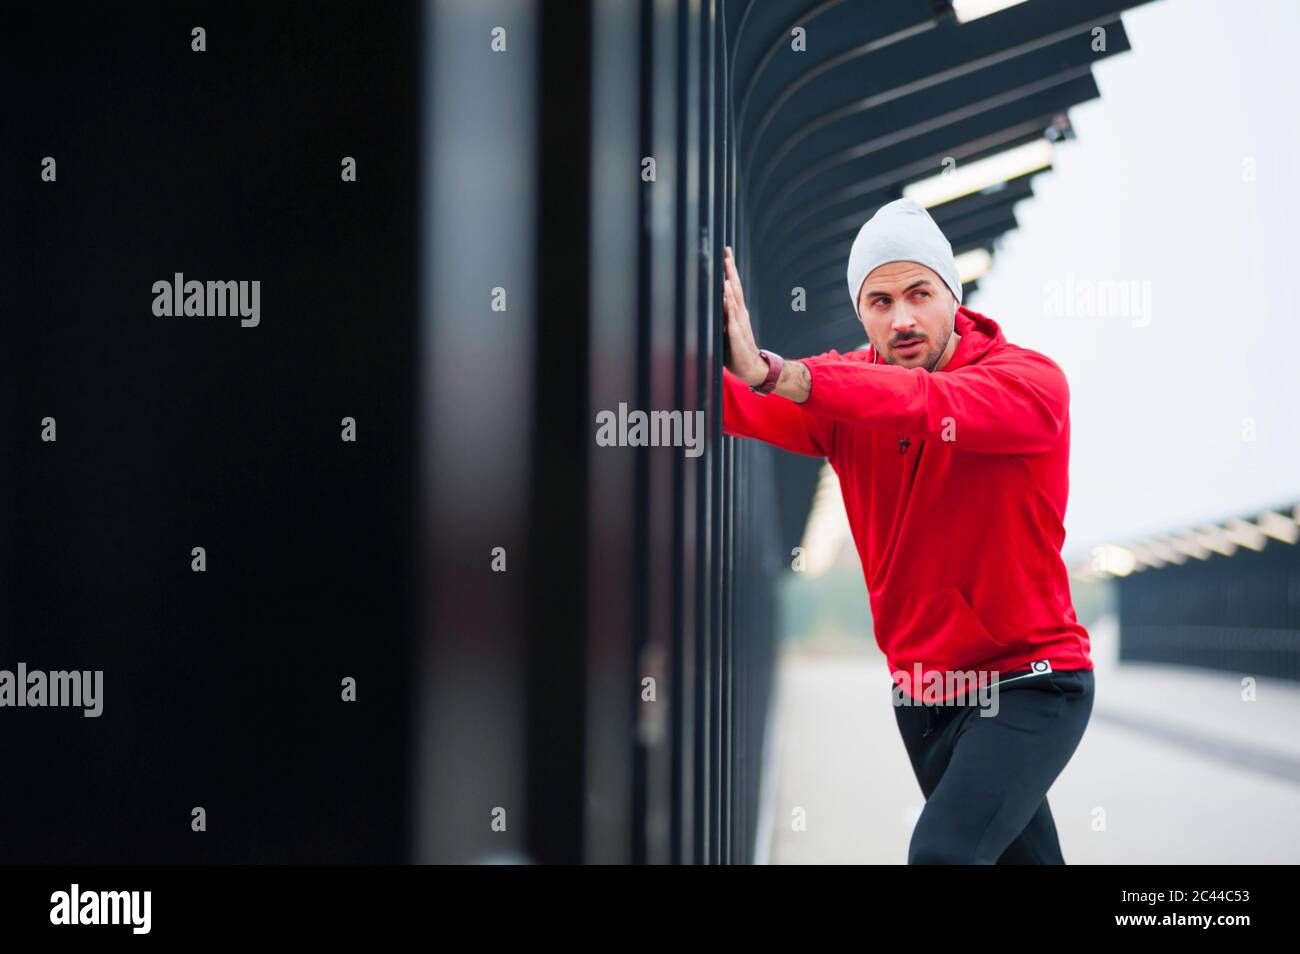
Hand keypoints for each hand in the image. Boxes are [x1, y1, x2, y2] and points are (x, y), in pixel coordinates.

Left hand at [722, 246, 768, 386]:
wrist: (752, 367)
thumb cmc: (736, 350)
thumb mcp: (725, 330)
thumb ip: (720, 318)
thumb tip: (707, 307)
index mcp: (737, 312)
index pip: (732, 287)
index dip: (729, 271)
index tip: (726, 253)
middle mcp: (740, 313)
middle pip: (734, 287)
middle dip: (730, 269)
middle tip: (726, 252)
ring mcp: (739, 323)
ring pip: (734, 298)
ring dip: (729, 281)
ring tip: (726, 266)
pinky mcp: (736, 334)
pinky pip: (732, 317)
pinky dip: (729, 305)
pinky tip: (725, 294)